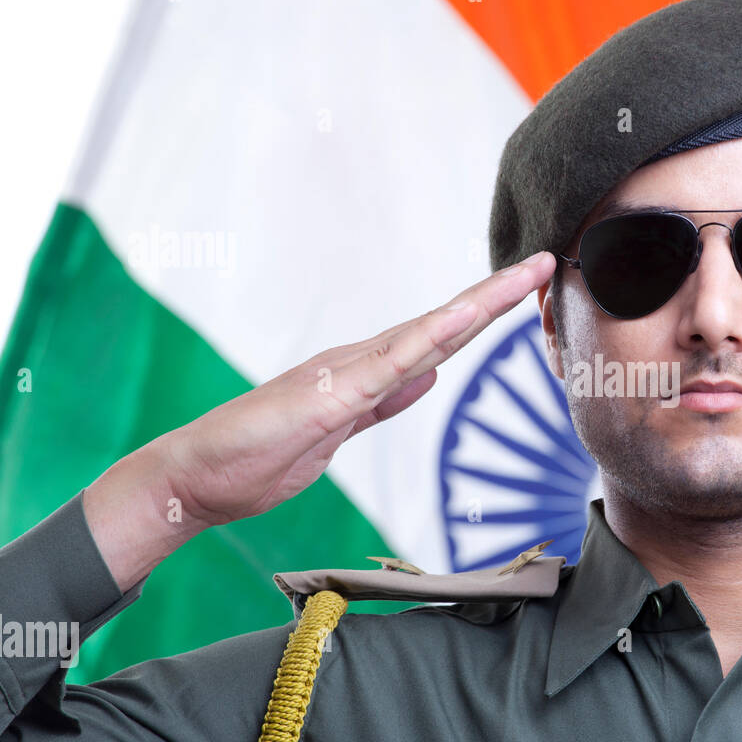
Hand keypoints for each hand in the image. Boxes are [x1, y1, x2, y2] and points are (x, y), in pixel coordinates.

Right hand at [83, 252, 553, 589]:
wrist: (196, 479)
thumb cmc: (257, 459)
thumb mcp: (339, 431)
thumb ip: (383, 401)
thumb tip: (430, 375)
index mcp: (366, 374)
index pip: (439, 341)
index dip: (485, 316)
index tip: (527, 291)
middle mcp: (360, 362)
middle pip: (444, 325)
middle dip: (498, 295)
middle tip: (545, 262)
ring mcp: (346, 374)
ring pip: (428, 332)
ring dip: (480, 304)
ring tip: (527, 273)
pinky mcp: (331, 396)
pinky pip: (391, 363)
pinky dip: (432, 336)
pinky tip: (465, 316)